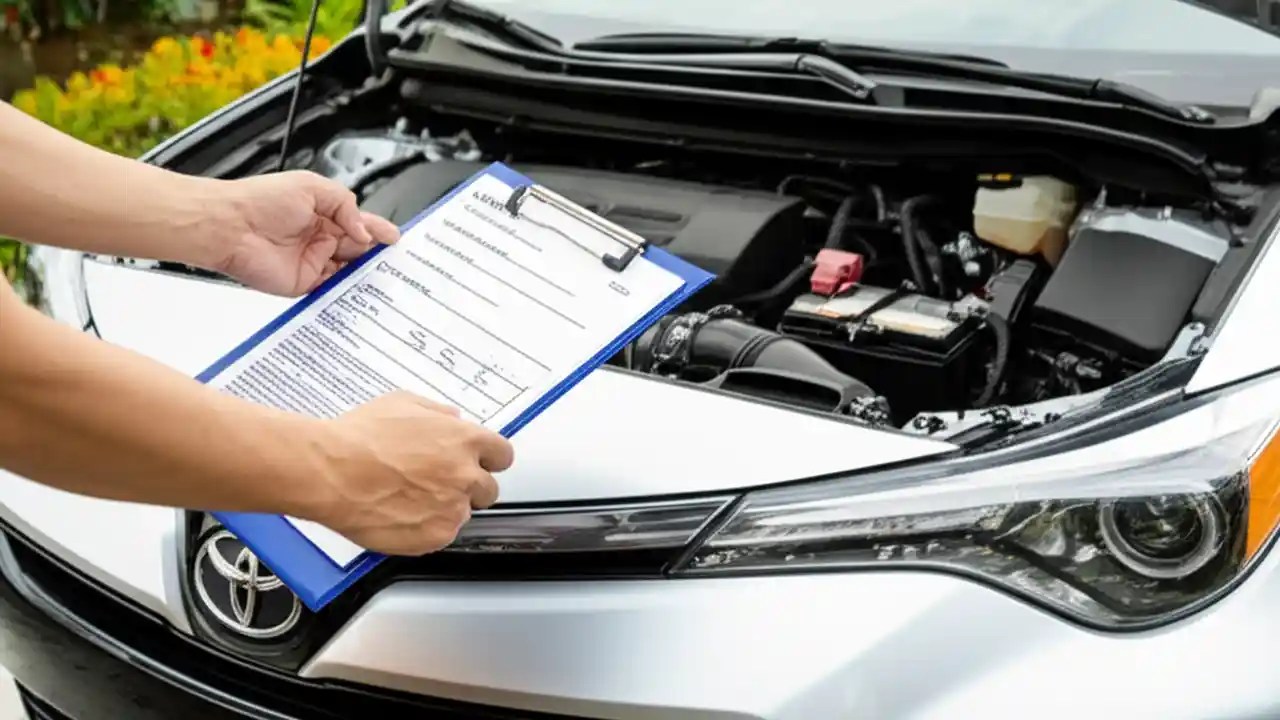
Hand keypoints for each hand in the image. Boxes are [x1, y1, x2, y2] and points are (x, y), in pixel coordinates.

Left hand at [211, 171, 399, 295]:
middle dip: (376, 253)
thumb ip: (345, 205)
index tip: (395, 238)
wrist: (230, 227)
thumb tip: (364, 232)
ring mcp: (313, 261)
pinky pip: (332, 289)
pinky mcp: (304, 283)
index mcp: (323, 213)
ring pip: (349, 270)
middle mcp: (319, 238)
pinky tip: (362, 288)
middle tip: (394, 257)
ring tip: (385, 273)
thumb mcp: (312, 187)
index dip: (378, 230)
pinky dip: (348, 290)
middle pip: (358, 249)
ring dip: (366, 273)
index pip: (359, 224)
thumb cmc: (261, 200)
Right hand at [305, 391, 514, 555]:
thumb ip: (438, 413)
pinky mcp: (434, 536)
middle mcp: (465, 475)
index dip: (488, 459)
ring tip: (408, 498)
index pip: (503, 455)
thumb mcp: (403, 403)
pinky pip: (441, 535)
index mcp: (464, 440)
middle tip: (438, 483)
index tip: (478, 463)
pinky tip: (400, 513)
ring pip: (463, 513)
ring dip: (445, 507)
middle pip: (488, 489)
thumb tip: (453, 419)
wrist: (330, 472)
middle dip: (468, 486)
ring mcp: (451, 508)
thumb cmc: (358, 437)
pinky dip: (426, 528)